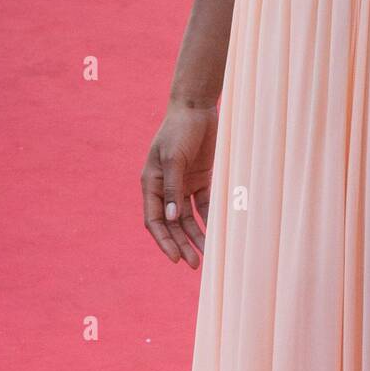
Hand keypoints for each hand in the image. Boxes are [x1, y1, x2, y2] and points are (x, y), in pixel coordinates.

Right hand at [141, 103, 217, 265]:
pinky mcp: (201, 179)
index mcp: (152, 183)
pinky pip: (204, 204)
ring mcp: (184, 184)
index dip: (164, 240)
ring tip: (208, 254)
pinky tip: (218, 232)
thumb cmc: (179, 129)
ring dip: (197, 235)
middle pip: (173, 224)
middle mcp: (166, 188)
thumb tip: (171, 218)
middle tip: (194, 264)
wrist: (197, 106)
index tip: (175, 258)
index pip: (154, 220)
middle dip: (182, 244)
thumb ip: (173, 187)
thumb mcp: (173, 157)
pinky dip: (209, 218)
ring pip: (189, 218)